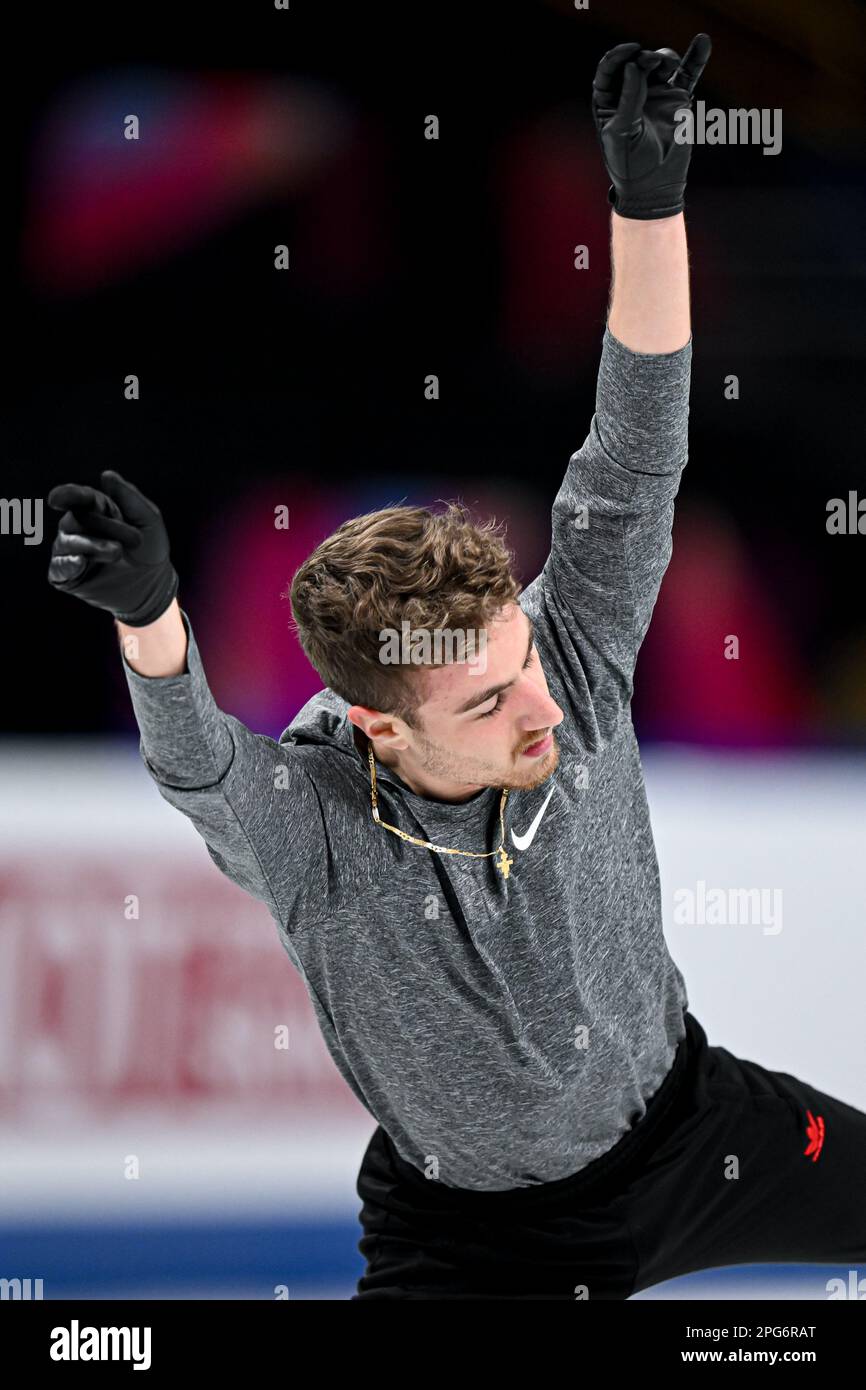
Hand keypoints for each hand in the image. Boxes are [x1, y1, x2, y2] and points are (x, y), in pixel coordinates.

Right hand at [47, 470, 178, 626]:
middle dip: (104, 526)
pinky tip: (79, 561)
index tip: (57, 498)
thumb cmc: (151, 548)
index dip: (68, 495)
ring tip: (118, 552)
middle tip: (135, 540)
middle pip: (76, 519)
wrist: (153, 585)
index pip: (79, 497)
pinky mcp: (68, 575)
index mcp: (97, 509)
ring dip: (92, 546)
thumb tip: (106, 474)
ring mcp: (72, 551)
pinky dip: (67, 564)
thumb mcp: (148, 520)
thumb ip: (129, 497)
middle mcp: (79, 527)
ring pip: (67, 542)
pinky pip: (59, 566)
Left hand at [592, 34, 711, 219]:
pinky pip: (687, 76)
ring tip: (667, 67)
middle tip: (652, 62)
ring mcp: (655, 95)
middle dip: (645, 58)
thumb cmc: (630, 165)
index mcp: (609, 102)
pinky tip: (703, 41)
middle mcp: (631, 94)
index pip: (610, 71)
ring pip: (660, 65)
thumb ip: (629, 99)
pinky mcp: (677, 101)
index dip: (618, 57)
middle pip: (637, 63)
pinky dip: (695, 60)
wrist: (654, 188)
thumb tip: (634, 66)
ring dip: (664, 59)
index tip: (631, 51)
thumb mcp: (623, 132)